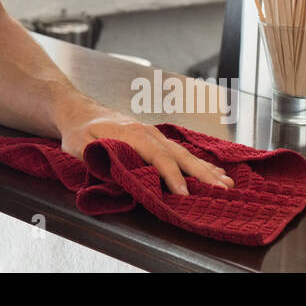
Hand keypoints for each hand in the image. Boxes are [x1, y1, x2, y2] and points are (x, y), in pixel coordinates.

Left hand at [58, 104, 234, 194]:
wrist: (78, 111)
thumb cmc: (78, 130)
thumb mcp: (79, 146)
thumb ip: (96, 158)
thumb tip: (116, 172)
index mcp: (131, 134)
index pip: (157, 157)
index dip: (171, 176)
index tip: (184, 194)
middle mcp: (148, 133)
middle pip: (179, 155)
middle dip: (202, 173)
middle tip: (222, 190)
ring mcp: (154, 135)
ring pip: (184, 153)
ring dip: (206, 169)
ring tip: (228, 184)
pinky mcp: (155, 140)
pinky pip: (180, 152)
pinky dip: (199, 163)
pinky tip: (215, 173)